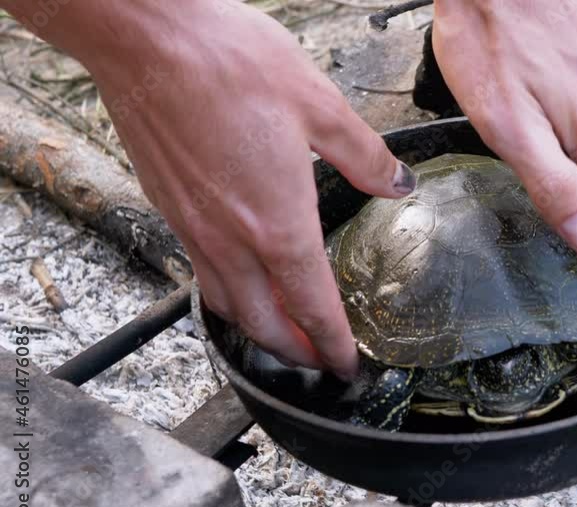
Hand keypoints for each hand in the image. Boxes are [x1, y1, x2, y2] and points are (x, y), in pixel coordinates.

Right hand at [66, 1, 414, 375]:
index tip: (349, 366)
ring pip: (227, 307)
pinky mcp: (168, 208)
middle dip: (297, 354)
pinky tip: (240, 278)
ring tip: (282, 334)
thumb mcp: (321, 105)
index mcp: (277, 223)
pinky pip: (200, 273)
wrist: (147, 38)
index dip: (334, 345)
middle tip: (319, 362)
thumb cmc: (229, 64)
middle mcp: (231, 240)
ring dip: (259, 331)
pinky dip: (227, 295)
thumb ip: (363, 155)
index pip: (313, 307)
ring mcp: (193, 228)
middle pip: (265, 325)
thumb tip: (396, 183)